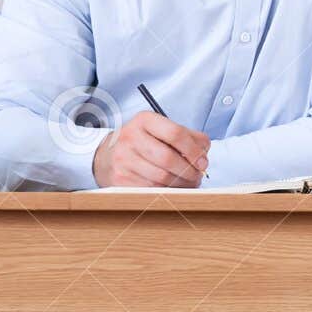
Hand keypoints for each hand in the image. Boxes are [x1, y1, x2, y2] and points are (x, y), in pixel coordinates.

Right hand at [92, 112, 209, 187]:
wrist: (107, 155)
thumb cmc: (143, 142)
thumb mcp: (161, 130)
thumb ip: (188, 136)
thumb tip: (204, 152)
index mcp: (144, 120)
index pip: (175, 133)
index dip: (194, 150)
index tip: (203, 162)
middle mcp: (131, 137)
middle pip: (168, 158)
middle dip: (189, 171)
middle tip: (198, 176)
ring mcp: (123, 159)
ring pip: (161, 178)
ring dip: (181, 184)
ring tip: (188, 182)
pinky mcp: (120, 179)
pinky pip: (151, 190)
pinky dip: (167, 191)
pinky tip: (172, 188)